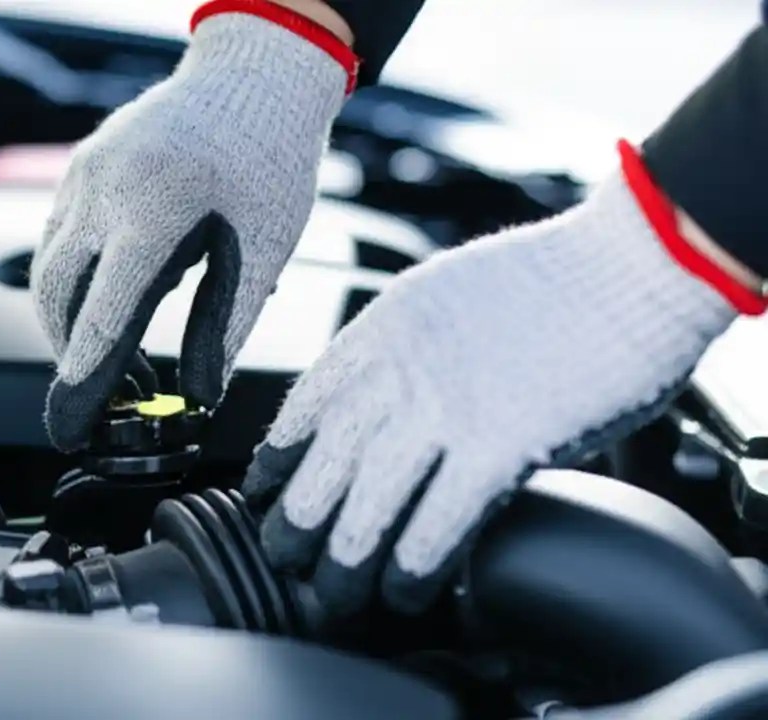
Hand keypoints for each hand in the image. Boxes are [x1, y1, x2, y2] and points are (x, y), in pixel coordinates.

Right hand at [32, 3, 355, 450]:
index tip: (69, 427)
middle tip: (102, 392)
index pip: (103, 321)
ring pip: (50, 270)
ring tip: (112, 352)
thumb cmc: (270, 161)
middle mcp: (105, 191)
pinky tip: (108, 298)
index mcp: (154, 213)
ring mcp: (84, 173)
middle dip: (70, 356)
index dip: (84, 383)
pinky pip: (58, 237)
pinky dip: (72, 280)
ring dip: (69, 321)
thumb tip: (201, 394)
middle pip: (59, 301)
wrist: (255, 78)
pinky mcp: (80, 166)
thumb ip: (224, 327)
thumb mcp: (263, 252)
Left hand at [243, 164, 737, 615]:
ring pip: (367, 506)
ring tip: (334, 596)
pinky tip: (406, 591)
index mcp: (382, 329)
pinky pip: (438, 524)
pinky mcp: (503, 444)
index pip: (302, 407)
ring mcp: (447, 409)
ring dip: (344, 563)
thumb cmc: (552, 278)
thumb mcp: (440, 293)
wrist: (634, 262)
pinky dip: (414, 567)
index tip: (265, 494)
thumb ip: (398, 344)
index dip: (277, 462)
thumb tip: (374, 391)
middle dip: (294, 525)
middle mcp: (400, 370)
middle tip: (285, 560)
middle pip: (321, 467)